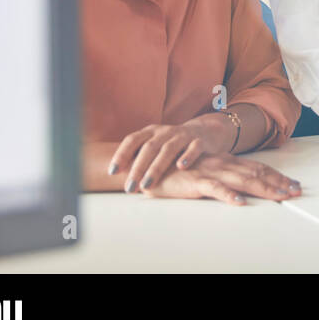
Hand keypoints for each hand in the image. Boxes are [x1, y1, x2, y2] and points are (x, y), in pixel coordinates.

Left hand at [110, 116, 232, 193]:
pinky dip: (187, 156)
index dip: (122, 154)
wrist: (205, 132)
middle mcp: (165, 131)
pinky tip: (181, 167)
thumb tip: (120, 177)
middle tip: (129, 188)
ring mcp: (183, 135)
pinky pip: (194, 147)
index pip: (132, 140)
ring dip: (156, 167)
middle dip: (137, 168)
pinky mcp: (200, 141)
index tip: (113, 172)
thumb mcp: (156, 146)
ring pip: (168, 149)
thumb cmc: (173, 145)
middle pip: (149, 148)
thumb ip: (140, 157)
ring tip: (147, 185)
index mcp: (151, 131)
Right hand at [140, 153, 301, 204]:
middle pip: (256, 173)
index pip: (257, 168)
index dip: (277, 176)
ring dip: (263, 188)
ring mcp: (210, 172)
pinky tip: (240, 201)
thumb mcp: (204, 173)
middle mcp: (222, 164)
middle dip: (279, 182)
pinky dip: (228, 195)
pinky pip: (214, 188)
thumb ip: (222, 178)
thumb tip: (243, 188)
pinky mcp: (195, 181)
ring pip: (242, 180)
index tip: (293, 184)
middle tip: (297, 190)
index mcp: (225, 162)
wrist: (148, 165)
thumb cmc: (176, 171)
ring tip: (280, 196)